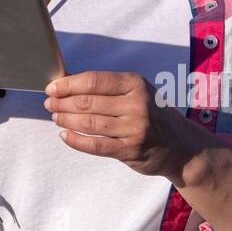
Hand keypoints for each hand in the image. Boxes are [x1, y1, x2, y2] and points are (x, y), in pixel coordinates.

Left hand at [43, 70, 211, 185]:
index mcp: (136, 84)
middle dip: (63, 102)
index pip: (94, 81)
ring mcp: (134, 128)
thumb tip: (68, 80)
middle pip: (88, 102)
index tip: (52, 87)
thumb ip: (107, 87)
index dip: (68, 84)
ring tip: (56, 117)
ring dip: (66, 119)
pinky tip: (65, 135)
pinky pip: (95, 145)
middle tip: (50, 103)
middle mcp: (136, 104)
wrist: (181, 146)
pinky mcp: (130, 150)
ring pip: (89, 123)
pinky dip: (76, 140)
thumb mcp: (137, 92)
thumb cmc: (152, 114)